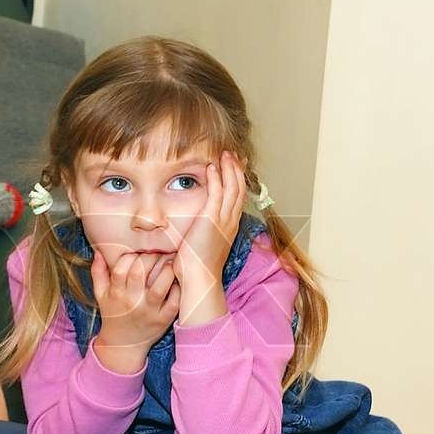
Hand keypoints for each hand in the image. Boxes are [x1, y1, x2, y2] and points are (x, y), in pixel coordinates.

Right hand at [91, 250, 179, 372]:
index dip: (130, 255)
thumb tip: (98, 251)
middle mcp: (131, 301)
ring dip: (167, 270)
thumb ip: (98, 273)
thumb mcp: (100, 295)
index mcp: (116, 293)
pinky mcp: (164, 319)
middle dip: (150, 257)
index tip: (138, 251)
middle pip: (139, 272)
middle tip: (158, 252)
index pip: (120, 268)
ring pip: (160, 286)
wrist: (123, 345)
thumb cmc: (113, 315)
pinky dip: (178, 288)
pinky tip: (178, 280)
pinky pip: (174, 301)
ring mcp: (149, 311)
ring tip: (171, 261)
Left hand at [173, 151, 244, 324]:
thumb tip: (194, 227)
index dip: (237, 181)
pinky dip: (216, 178)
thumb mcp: (203, 244)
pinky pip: (217, 193)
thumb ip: (202, 232)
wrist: (200, 279)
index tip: (235, 167)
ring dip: (229, 169)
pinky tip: (212, 167)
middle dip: (236, 170)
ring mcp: (223, 220)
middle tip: (233, 155)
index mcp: (229, 227)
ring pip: (232, 188)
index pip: (237, 198)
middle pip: (239, 189)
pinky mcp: (212, 220)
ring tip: (225, 155)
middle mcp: (230, 221)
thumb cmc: (196, 267)